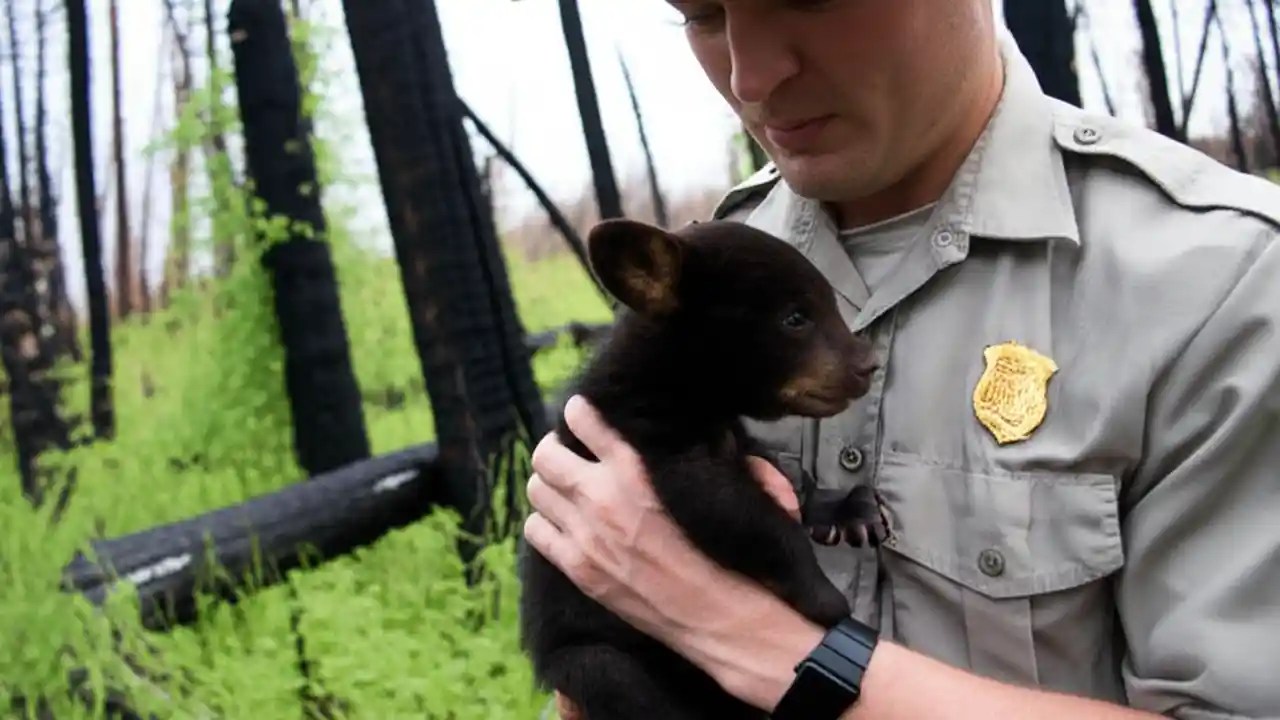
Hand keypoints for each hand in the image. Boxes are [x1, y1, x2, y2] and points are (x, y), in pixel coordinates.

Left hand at [525, 395, 800, 716]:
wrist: (713, 612)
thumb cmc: (722, 548)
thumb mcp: (720, 487)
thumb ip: (708, 454)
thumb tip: (697, 435)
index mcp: (635, 470)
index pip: (583, 420)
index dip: (578, 413)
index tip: (580, 413)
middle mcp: (602, 496)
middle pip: (546, 454)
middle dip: (554, 448)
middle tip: (567, 453)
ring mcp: (584, 533)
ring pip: (536, 489)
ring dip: (548, 484)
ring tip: (563, 488)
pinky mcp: (577, 566)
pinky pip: (535, 529)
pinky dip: (545, 521)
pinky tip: (562, 523)